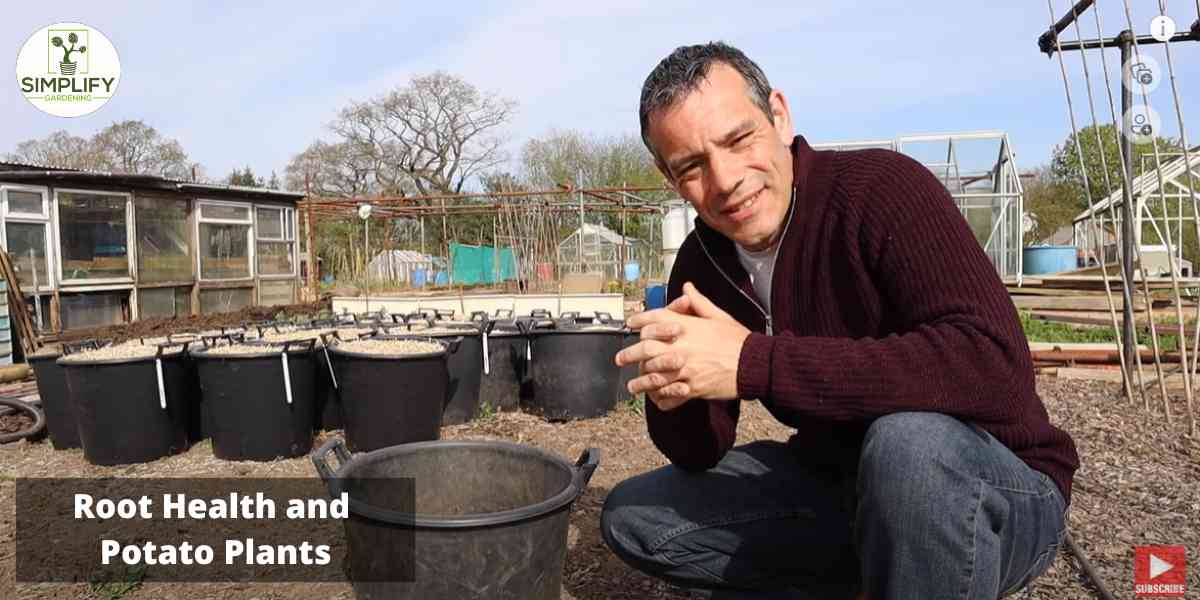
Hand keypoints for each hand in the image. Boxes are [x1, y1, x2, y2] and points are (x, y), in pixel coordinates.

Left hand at [616, 282, 749, 409]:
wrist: (754, 364)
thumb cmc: (737, 339)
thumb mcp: (718, 316)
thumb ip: (698, 302)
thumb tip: (687, 287)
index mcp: (687, 327)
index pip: (655, 319)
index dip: (639, 320)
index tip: (630, 323)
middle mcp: (682, 347)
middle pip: (646, 349)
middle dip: (629, 354)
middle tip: (620, 359)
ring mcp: (685, 369)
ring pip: (653, 376)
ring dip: (640, 382)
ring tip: (632, 386)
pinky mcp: (692, 388)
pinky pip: (670, 395)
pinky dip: (661, 398)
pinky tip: (656, 399)